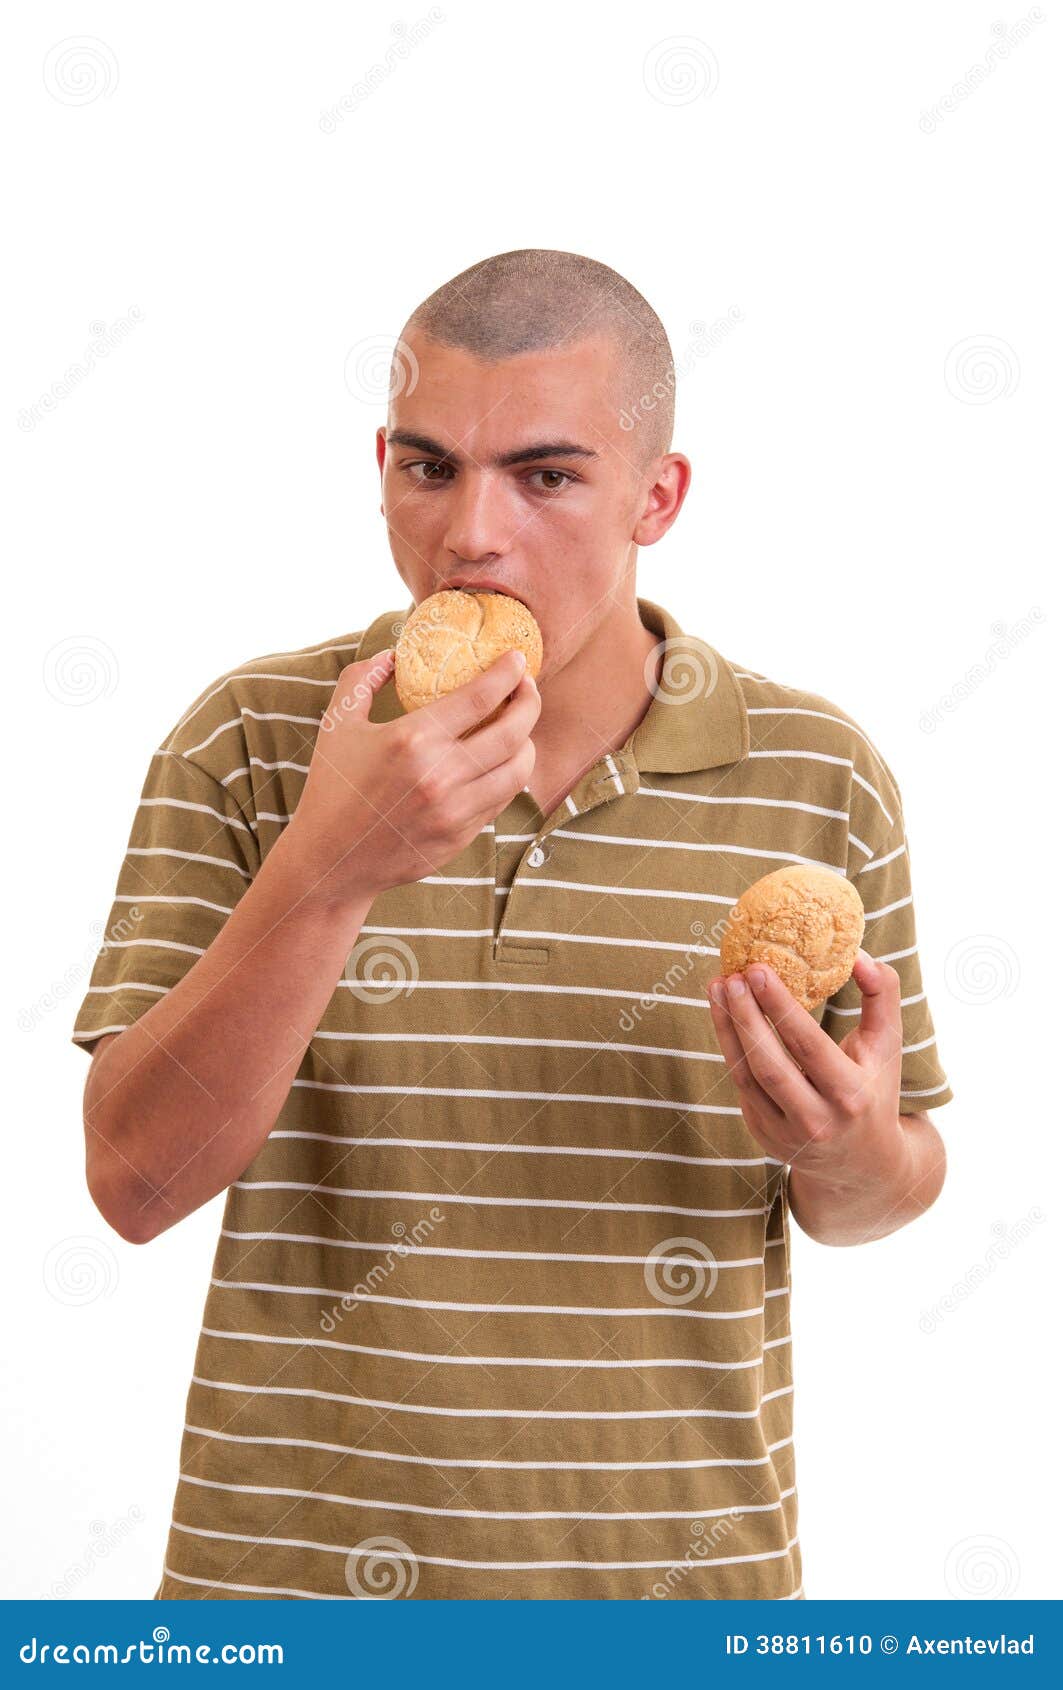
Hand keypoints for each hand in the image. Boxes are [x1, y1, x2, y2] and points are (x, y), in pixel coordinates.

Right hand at [287, 645, 539, 905]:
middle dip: (530, 702)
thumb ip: (361, 679)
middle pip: (513, 732)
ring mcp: (454, 811)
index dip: (508, 673)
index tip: (517, 660)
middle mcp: (440, 776)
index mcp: (411, 740)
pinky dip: (509, 776)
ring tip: (519, 729)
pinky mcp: (460, 837)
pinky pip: (501, 800)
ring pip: (518, 771)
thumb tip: (393, 654)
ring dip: (527, 743)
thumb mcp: (337, 724)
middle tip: (527, 688)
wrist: (331, 861)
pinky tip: (500, 763)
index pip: (481, 698)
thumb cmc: (332, 787)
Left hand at [707, 950, 905, 1182]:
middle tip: (729, 976)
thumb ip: (882, 994)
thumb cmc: (875, 1088)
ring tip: (717, 988)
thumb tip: (858, 955)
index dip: (778, 1007)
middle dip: (744, 1016)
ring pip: (745, 1077)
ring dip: (726, 1029)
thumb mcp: (888, 1045)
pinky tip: (725, 1016)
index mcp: (851, 1094)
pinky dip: (730, 1049)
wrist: (863, 1163)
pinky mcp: (763, 1135)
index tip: (756, 969)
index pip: (808, 1046)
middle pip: (769, 1064)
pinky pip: (741, 1087)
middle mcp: (818, 1120)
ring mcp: (786, 1133)